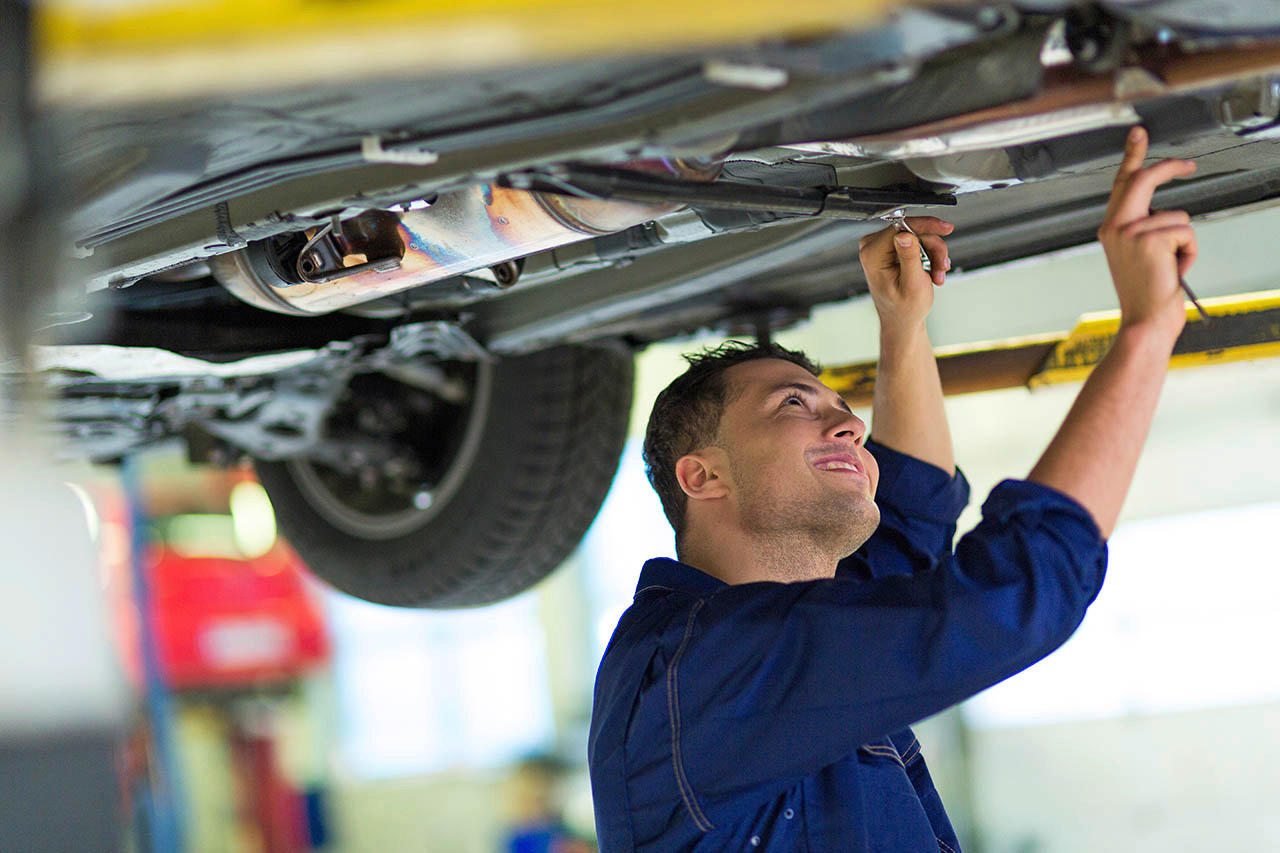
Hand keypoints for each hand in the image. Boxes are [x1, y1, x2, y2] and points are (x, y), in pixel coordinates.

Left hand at [858, 217, 953, 328]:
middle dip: (933, 249)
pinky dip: (930, 257)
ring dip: (935, 255)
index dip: (926, 225)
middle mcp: (873, 247)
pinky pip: (917, 242)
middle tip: (941, 268)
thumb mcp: (912, 284)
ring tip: (937, 276)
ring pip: (919, 236)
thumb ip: (909, 257)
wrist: (903, 321)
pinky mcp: (891, 249)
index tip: (945, 228)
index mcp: (872, 255)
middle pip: (913, 230)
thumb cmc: (905, 309)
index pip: (901, 226)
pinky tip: (933, 273)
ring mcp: (882, 247)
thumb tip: (904, 234)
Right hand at [1097, 126, 1197, 337]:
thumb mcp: (1138, 256)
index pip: (1122, 184)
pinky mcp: (1148, 239)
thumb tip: (1167, 215)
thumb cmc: (1146, 293)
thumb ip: (1143, 229)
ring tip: (1171, 266)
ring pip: (1176, 216)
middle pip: (1142, 180)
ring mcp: (1129, 232)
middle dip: (1168, 168)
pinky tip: (1174, 270)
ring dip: (1184, 242)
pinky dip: (1189, 253)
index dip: (1132, 156)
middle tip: (1189, 165)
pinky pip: (1185, 232)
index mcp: (1110, 229)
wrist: (1144, 320)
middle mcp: (1114, 227)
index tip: (1138, 133)